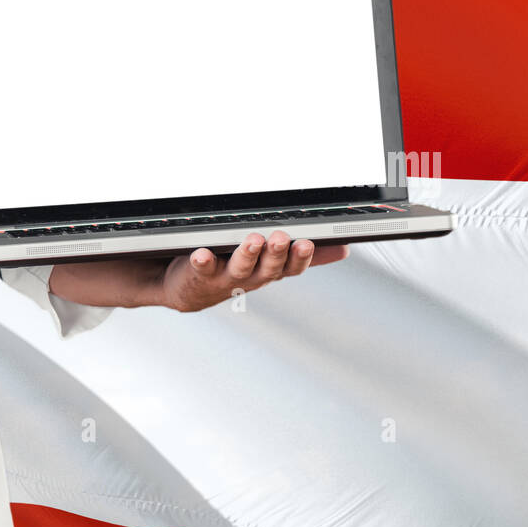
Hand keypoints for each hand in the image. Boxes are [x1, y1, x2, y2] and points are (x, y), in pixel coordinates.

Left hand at [47, 231, 348, 310]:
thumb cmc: (228, 269)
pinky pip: (200, 269)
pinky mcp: (196, 275)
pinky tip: (202, 253)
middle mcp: (247, 278)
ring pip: (238, 269)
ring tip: (253, 240)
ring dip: (246, 256)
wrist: (183, 288)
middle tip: (281, 238)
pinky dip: (201, 261)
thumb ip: (301, 256)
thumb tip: (344, 250)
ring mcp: (221, 279)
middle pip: (267, 269)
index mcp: (267, 272)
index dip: (300, 259)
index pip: (291, 268)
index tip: (307, 243)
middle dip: (275, 254)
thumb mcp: (268, 264)